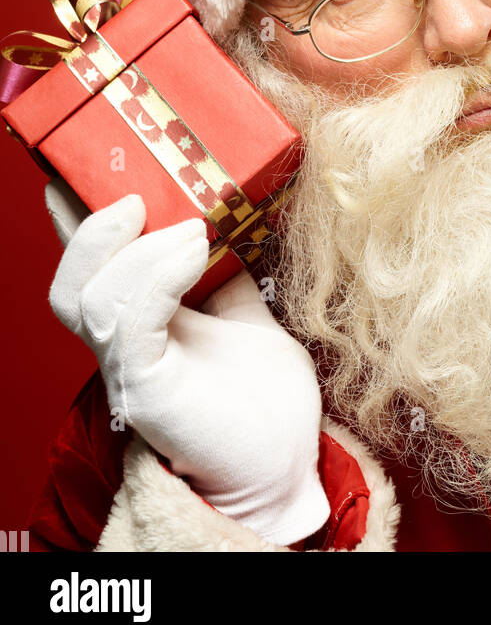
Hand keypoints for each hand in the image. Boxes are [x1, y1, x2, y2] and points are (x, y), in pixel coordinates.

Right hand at [45, 178, 329, 545]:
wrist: (284, 461)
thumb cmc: (262, 396)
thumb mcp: (246, 311)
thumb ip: (225, 269)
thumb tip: (225, 217)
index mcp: (139, 318)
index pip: (91, 263)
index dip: (78, 215)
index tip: (89, 163)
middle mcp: (121, 344)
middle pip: (71, 282)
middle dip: (91, 229)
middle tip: (137, 196)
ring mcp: (129, 368)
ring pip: (94, 298)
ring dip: (141, 250)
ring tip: (192, 230)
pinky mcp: (147, 389)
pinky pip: (130, 325)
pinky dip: (157, 277)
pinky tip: (195, 252)